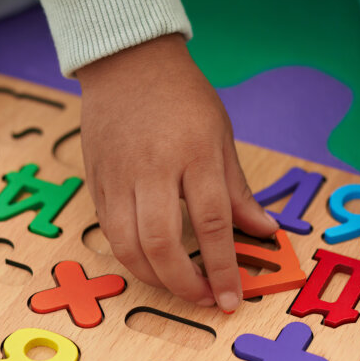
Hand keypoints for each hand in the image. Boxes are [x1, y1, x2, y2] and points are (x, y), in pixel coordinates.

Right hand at [75, 34, 277, 310]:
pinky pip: (110, 232)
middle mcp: (152, 169)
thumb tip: (263, 231)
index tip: (232, 298)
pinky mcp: (96, 182)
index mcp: (193, 154)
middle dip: (184, 283)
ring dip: (154, 277)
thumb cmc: (181, 96)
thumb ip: (237, 191)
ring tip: (178, 285)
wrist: (127, 62)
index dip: (222, 267)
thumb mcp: (220, 136)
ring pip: (127, 246)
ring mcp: (119, 177)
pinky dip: (130, 256)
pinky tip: (151, 262)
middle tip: (204, 298)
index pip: (211, 223)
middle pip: (161, 243)